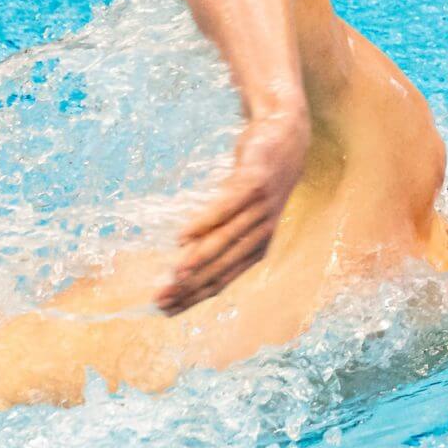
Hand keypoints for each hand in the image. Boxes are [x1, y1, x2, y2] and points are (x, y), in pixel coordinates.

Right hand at [154, 107, 310, 314]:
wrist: (285, 138)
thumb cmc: (257, 182)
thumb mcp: (243, 215)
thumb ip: (220, 238)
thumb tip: (185, 261)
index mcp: (257, 247)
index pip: (222, 280)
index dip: (194, 297)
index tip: (166, 309)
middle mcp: (260, 233)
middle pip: (222, 267)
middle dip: (191, 287)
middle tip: (161, 299)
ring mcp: (260, 209)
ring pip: (225, 240)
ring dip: (197, 260)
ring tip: (174, 274)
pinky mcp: (253, 184)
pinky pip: (226, 207)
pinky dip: (204, 223)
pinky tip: (183, 235)